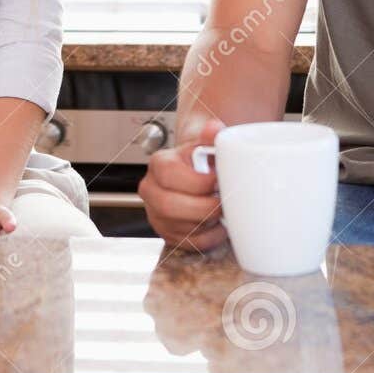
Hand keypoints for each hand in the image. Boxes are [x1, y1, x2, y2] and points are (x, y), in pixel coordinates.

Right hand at [138, 117, 225, 251]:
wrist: (197, 174)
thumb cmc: (201, 160)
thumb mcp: (205, 144)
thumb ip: (211, 135)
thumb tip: (213, 129)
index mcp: (159, 165)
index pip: (170, 175)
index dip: (197, 181)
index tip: (217, 181)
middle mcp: (151, 190)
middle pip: (170, 206)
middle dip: (203, 207)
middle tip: (222, 201)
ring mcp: (157, 214)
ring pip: (180, 227)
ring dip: (207, 222)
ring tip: (221, 211)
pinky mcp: (168, 234)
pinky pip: (189, 243)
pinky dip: (210, 237)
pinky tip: (218, 225)